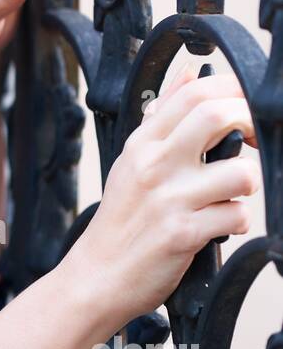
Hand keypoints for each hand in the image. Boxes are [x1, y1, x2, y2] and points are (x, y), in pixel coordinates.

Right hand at [67, 62, 260, 328]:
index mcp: (143, 144)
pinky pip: (237, 217)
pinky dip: (237, 223)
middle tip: (253, 143)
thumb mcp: (132, 161)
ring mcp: (169, 199)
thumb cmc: (121, 221)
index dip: (232, 91)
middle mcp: (154, 165)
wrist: (96, 277)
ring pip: (240, 173)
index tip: (245, 108)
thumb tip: (190, 72)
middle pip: (217, 116)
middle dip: (251, 125)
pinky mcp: (183, 234)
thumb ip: (161, 117)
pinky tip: (219, 227)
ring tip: (231, 195)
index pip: (193, 93)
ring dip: (247, 185)